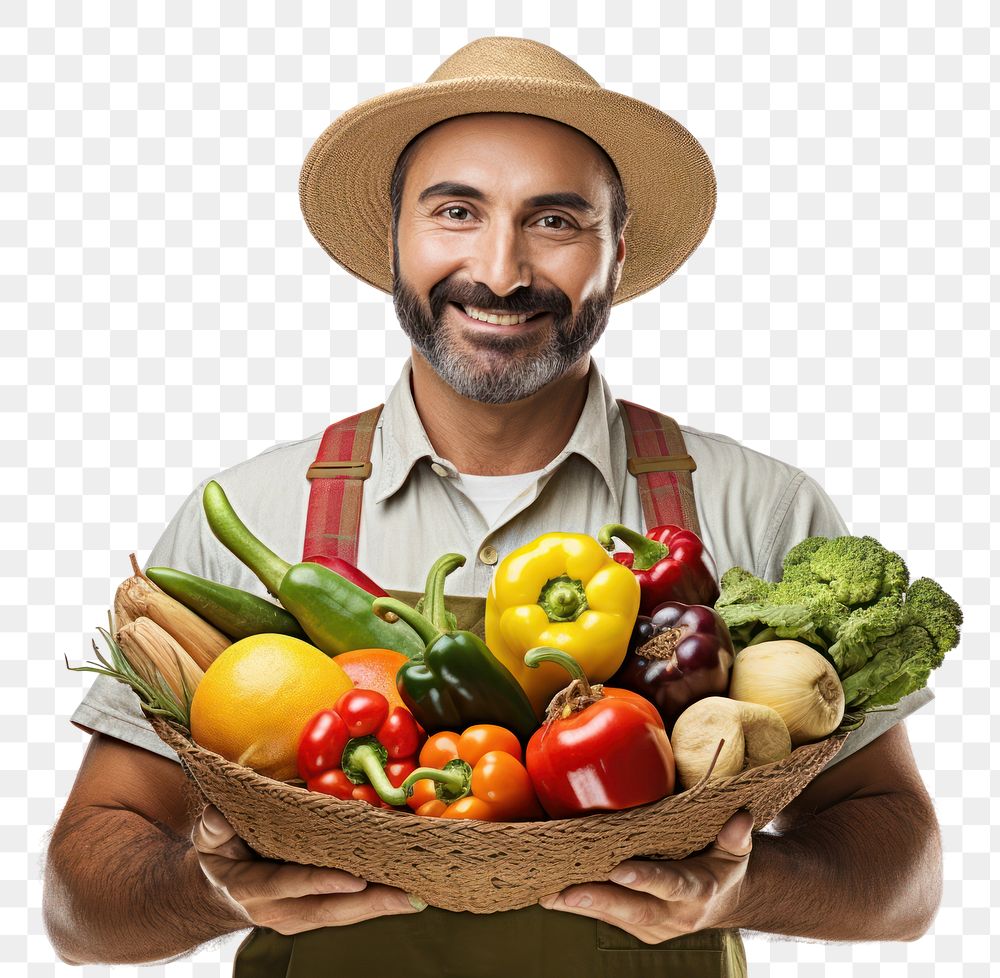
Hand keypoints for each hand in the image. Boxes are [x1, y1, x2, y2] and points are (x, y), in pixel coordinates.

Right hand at [192, 805, 425, 934]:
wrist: (219, 893)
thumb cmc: (221, 853)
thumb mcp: (210, 837)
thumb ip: (214, 825)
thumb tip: (220, 814)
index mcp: (251, 887)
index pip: (290, 884)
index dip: (320, 882)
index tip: (354, 880)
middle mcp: (278, 910)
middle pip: (327, 910)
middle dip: (369, 904)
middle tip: (406, 894)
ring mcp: (297, 917)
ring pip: (343, 916)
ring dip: (380, 908)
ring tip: (415, 895)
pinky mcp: (313, 916)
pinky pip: (347, 913)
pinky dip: (376, 906)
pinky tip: (406, 895)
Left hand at [538, 810, 752, 943]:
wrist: (721, 901)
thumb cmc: (723, 865)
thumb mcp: (736, 850)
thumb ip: (736, 836)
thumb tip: (739, 818)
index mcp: (698, 890)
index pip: (670, 884)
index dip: (646, 879)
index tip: (620, 870)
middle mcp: (674, 914)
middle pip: (634, 909)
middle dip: (598, 900)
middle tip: (565, 891)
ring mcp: (655, 926)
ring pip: (614, 916)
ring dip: (580, 905)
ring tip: (547, 893)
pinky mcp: (638, 928)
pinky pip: (607, 917)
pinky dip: (581, 905)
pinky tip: (554, 895)